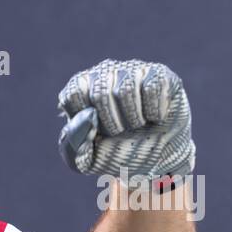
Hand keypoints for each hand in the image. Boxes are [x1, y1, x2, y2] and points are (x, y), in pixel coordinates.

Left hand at [56, 59, 194, 183]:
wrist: (157, 157)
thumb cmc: (116, 153)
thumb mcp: (86, 161)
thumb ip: (73, 144)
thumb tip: (88, 115)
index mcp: (79, 89)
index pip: (73, 95)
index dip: (87, 122)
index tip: (97, 132)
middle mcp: (103, 73)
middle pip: (100, 93)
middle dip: (112, 124)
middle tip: (121, 132)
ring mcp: (131, 70)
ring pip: (126, 89)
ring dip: (133, 119)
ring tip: (138, 124)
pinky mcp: (158, 73)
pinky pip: (152, 88)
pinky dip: (154, 112)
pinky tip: (155, 116)